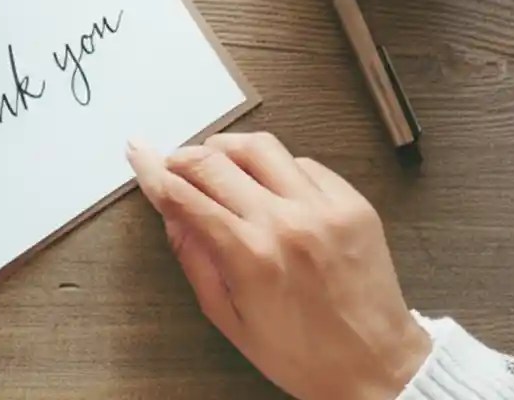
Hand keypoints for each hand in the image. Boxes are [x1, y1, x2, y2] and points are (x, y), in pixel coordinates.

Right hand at [126, 133, 430, 399]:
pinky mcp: (352, 203)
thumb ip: (194, 260)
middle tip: (173, 163)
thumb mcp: (229, 318)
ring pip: (260, 147)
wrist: (374, 365)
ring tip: (217, 164)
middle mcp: (286, 223)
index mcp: (250, 256)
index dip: (153, 170)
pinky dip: (276, 167)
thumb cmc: (302, 354)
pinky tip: (269, 185)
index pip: (185, 195)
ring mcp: (322, 208)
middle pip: (215, 161)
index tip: (139, 152)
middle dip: (183, 156)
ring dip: (227, 149)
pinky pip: (303, 163)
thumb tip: (172, 214)